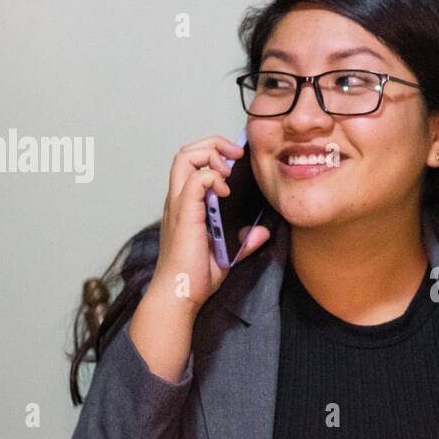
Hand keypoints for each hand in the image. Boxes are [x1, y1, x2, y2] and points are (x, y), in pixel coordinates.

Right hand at [151, 135, 271, 316]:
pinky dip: (213, 177)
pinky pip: (196, 180)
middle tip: (236, 155)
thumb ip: (244, 241)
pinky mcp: (185, 214)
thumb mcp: (227, 254)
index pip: (191, 163)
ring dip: (211, 154)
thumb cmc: (195, 277)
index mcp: (185, 204)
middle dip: (212, 144)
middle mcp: (177, 199)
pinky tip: (226, 191)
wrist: (180, 295)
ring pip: (185, 157)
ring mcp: (178, 205)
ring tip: (229, 168)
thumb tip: (262, 231)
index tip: (235, 161)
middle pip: (185, 152)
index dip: (212, 153)